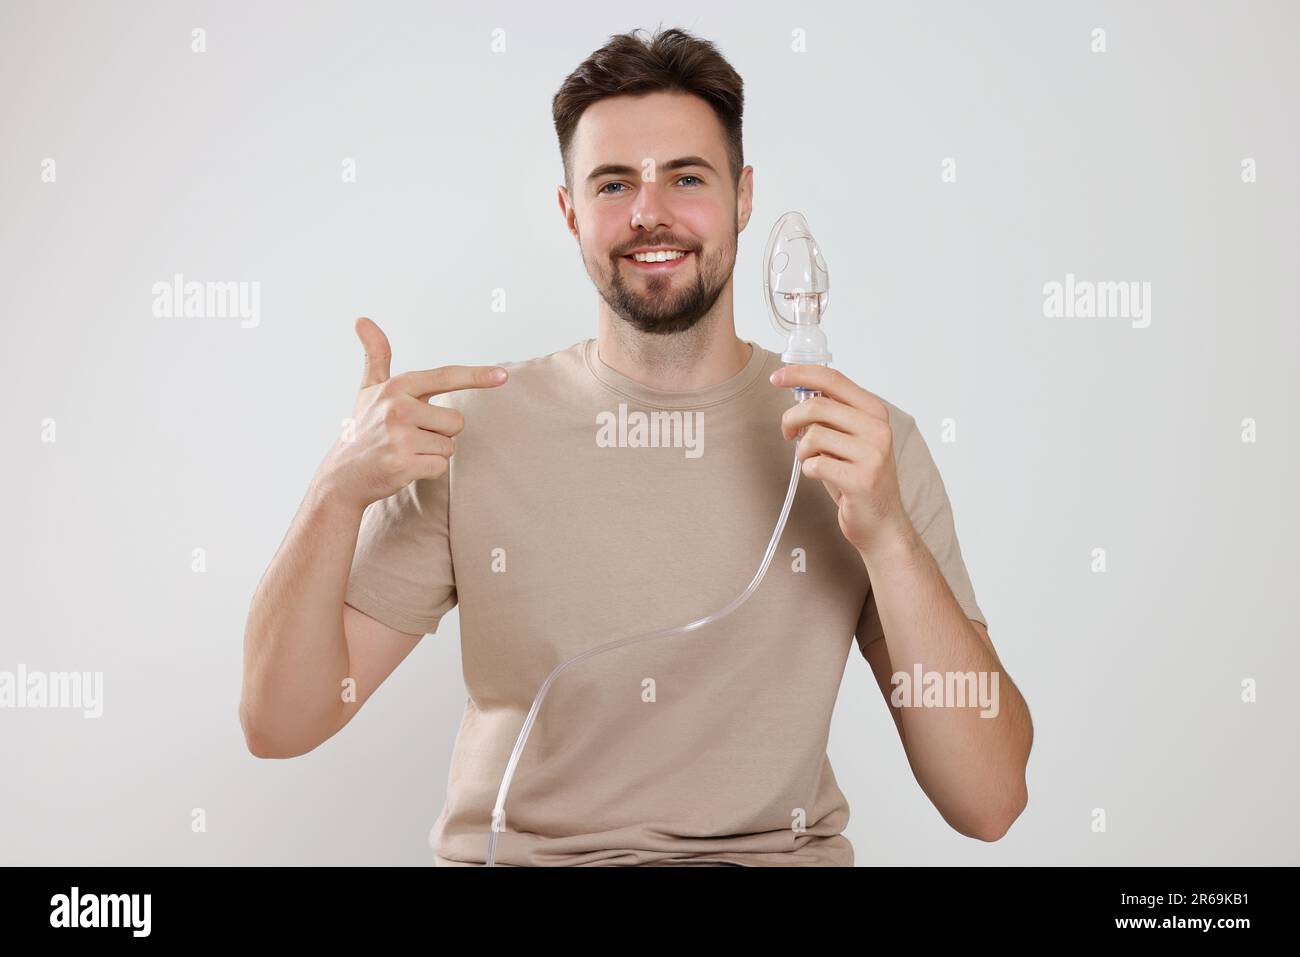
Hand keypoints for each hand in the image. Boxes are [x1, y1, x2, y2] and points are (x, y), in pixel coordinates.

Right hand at [315, 317, 507, 510]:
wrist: (344, 476)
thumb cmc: (364, 430)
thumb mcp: (369, 390)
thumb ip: (376, 355)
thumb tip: (363, 319)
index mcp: (396, 387)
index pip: (445, 377)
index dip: (477, 376)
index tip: (503, 375)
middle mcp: (398, 409)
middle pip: (456, 422)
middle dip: (440, 433)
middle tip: (410, 437)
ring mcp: (400, 437)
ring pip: (449, 446)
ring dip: (432, 453)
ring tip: (404, 451)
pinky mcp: (403, 464)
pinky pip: (441, 467)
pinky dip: (428, 471)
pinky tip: (405, 467)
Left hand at [771, 364, 913, 556]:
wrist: (882, 522)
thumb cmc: (858, 478)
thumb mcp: (849, 438)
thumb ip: (831, 415)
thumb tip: (798, 390)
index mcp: (875, 412)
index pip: (833, 379)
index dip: (800, 374)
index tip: (776, 377)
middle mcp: (878, 429)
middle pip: (817, 406)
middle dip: (791, 419)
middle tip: (787, 433)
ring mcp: (872, 454)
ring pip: (813, 435)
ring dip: (802, 450)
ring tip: (811, 460)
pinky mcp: (861, 479)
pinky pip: (815, 464)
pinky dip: (808, 469)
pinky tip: (819, 475)